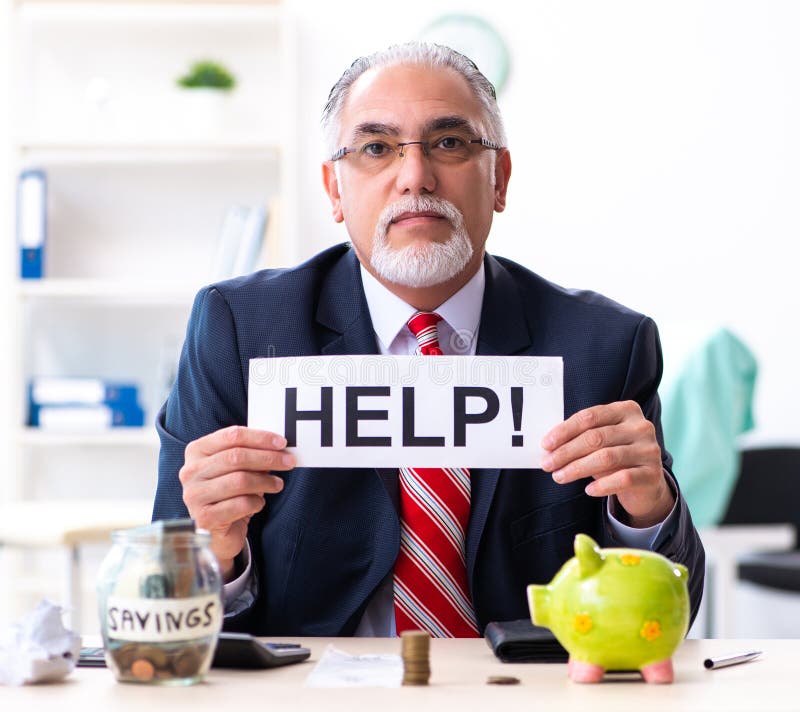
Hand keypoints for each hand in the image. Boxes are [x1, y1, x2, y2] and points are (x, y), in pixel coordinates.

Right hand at [179, 426, 294, 579]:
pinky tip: (259, 503)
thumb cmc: (229, 493)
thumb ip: (251, 453)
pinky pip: (240, 504)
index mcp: (197, 451)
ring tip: (277, 484)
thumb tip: (279, 446)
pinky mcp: (204, 518)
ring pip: (240, 480)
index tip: (282, 442)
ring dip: (265, 481)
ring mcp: (194, 495)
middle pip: (236, 457)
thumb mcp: (237, 468)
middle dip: (268, 458)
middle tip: (289, 462)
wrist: (217, 532)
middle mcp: (191, 471)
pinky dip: (256, 502)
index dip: (260, 437)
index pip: (232, 436)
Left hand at [540, 401, 673, 527]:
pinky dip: (602, 485)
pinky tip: (588, 490)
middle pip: (596, 437)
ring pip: (606, 457)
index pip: (590, 417)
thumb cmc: (616, 457)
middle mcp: (641, 426)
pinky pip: (623, 479)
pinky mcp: (653, 474)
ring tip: (559, 477)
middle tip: (547, 464)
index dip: (565, 431)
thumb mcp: (600, 442)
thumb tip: (548, 447)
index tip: (545, 444)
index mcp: (626, 410)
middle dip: (566, 452)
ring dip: (577, 468)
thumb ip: (580, 438)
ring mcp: (649, 450)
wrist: (646, 483)